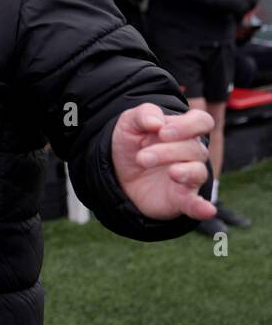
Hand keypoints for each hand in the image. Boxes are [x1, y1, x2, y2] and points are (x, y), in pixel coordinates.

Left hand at [111, 104, 215, 220]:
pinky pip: (197, 204)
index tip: (162, 132)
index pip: (202, 121)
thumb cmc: (131, 144)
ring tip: (169, 172)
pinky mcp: (181, 199)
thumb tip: (157, 122)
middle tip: (142, 158)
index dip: (187, 125)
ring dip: (182, 171)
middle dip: (167, 151)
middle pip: (194, 148)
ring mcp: (189, 177)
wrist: (118, 173)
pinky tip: (206, 210)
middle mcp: (191, 153)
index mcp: (182, 131)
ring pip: (197, 172)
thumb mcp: (129, 123)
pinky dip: (202, 207)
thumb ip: (143, 114)